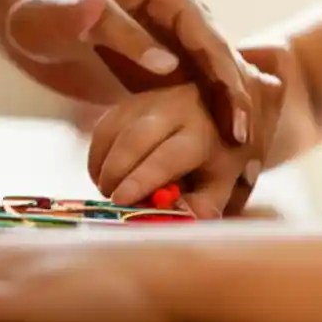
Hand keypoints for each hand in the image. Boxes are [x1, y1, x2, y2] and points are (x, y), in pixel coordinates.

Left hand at [5, 0, 253, 145]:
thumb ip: (99, 26)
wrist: (28, 29)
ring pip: (217, 79)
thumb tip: (162, 58)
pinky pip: (199, 94)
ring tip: (243, 158)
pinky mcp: (170, 68)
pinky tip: (218, 155)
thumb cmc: (38, 18)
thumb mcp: (57, 20)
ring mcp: (178, 41)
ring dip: (230, 113)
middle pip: (222, 60)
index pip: (208, 38)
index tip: (235, 119)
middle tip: (246, 146)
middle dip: (237, 101)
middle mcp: (181, 14)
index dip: (225, 79)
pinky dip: (210, 120)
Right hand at [90, 60, 283, 215]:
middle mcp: (174, 109)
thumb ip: (204, 204)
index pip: (167, 157)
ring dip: (103, 165)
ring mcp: (147, 100)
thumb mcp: (223, 180)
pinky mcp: (129, 101)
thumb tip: (182, 221)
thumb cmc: (222, 151)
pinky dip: (97, 154)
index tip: (121, 201)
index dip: (141, 180)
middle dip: (116, 174)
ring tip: (108, 188)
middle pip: (133, 140)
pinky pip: (103, 128)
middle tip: (112, 200)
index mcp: (203, 133)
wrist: (223, 104)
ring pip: (112, 132)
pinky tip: (104, 173)